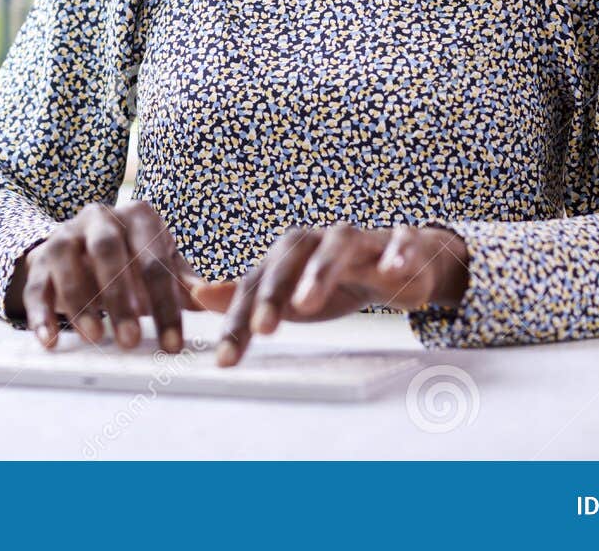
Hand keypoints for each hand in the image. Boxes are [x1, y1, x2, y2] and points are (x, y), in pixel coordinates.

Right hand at [9, 200, 203, 354]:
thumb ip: (185, 280)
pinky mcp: (39, 260)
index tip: (173, 344)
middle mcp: (99, 217)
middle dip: (119, 296)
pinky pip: (36, 284)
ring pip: (65, 260)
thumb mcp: (162, 263)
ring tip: (95, 338)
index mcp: (138, 216)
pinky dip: (41, 313)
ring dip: (80, 301)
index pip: (154, 259)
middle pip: (107, 250)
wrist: (84, 248)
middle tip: (131, 340)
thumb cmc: (135, 259)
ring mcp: (65, 235)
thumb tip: (215, 297)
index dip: (166, 304)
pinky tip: (49, 341)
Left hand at [204, 224, 468, 366]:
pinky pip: (401, 244)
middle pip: (291, 257)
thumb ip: (247, 297)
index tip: (226, 358)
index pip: (257, 284)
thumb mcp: (290, 296)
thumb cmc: (338, 281)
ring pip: (339, 244)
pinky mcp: (402, 244)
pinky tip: (392, 270)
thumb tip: (197, 295)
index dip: (239, 319)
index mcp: (290, 254)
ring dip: (321, 270)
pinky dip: (396, 254)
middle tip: (262, 329)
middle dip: (275, 293)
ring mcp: (362, 240)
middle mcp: (320, 241)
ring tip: (308, 302)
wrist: (402, 261)